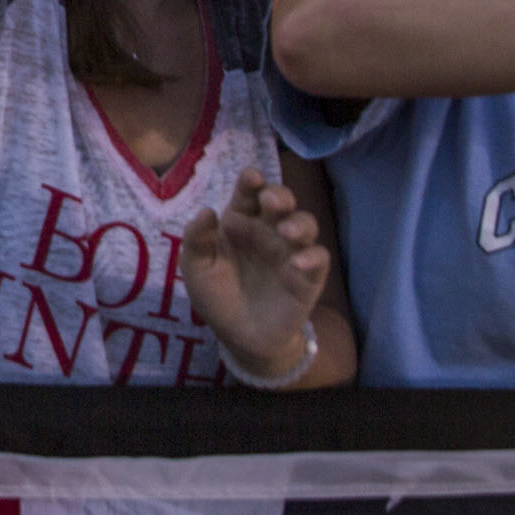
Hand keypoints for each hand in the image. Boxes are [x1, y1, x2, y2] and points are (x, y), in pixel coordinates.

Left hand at [179, 169, 328, 383]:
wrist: (240, 337)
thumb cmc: (218, 296)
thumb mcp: (197, 269)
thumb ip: (196, 240)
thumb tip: (207, 211)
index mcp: (239, 223)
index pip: (247, 195)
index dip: (251, 182)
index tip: (251, 177)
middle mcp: (267, 231)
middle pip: (281, 202)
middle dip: (279, 195)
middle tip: (271, 201)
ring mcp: (290, 251)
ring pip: (305, 224)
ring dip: (298, 223)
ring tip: (286, 231)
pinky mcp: (308, 276)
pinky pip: (318, 258)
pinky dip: (312, 257)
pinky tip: (297, 263)